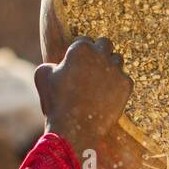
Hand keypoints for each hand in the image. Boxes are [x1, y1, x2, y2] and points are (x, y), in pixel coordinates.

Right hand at [35, 36, 132, 158]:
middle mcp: (101, 54)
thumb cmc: (56, 102)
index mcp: (80, 48)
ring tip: (101, 81)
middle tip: (93, 66)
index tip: (78, 62)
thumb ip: (51, 63)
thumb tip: (58, 65)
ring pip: (118, 59)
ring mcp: (116, 70)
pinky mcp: (126, 85)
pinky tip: (109, 95)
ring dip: (110, 67)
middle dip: (100, 52)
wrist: (75, 128)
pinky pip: (125, 79)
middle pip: (105, 43)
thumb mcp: (42, 76)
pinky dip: (118, 85)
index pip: (85, 40)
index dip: (80, 51)